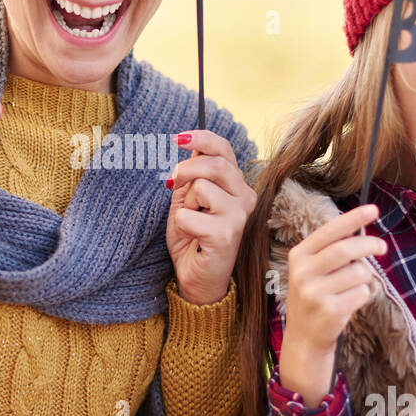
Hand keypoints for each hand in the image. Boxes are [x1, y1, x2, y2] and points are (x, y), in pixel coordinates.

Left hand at [164, 130, 256, 305]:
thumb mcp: (188, 200)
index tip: (177, 138)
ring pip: (201, 188)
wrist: (197, 278)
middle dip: (184, 170)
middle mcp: (245, 197)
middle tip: (171, 183)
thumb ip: (193, 175)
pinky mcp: (226, 235)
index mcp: (236, 185)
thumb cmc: (193, 238)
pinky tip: (192, 238)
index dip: (201, 137)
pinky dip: (181, 224)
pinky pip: (189, 215)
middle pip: (214, 164)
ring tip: (191, 221)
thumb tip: (190, 143)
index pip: (224, 149)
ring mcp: (239, 216)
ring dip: (185, 204)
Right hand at [278, 204, 386, 406]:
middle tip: (383, 247)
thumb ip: (331, 251)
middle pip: (346, 250)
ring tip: (352, 287)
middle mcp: (303, 272)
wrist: (304, 337)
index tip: (373, 210)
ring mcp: (314, 293)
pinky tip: (349, 303)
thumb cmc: (315, 296)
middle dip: (370, 245)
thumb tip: (363, 232)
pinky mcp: (329, 310)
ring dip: (364, 278)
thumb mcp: (312, 270)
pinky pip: (361, 294)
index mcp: (299, 255)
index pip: (329, 231)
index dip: (353, 219)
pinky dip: (363, 295)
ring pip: (358, 273)